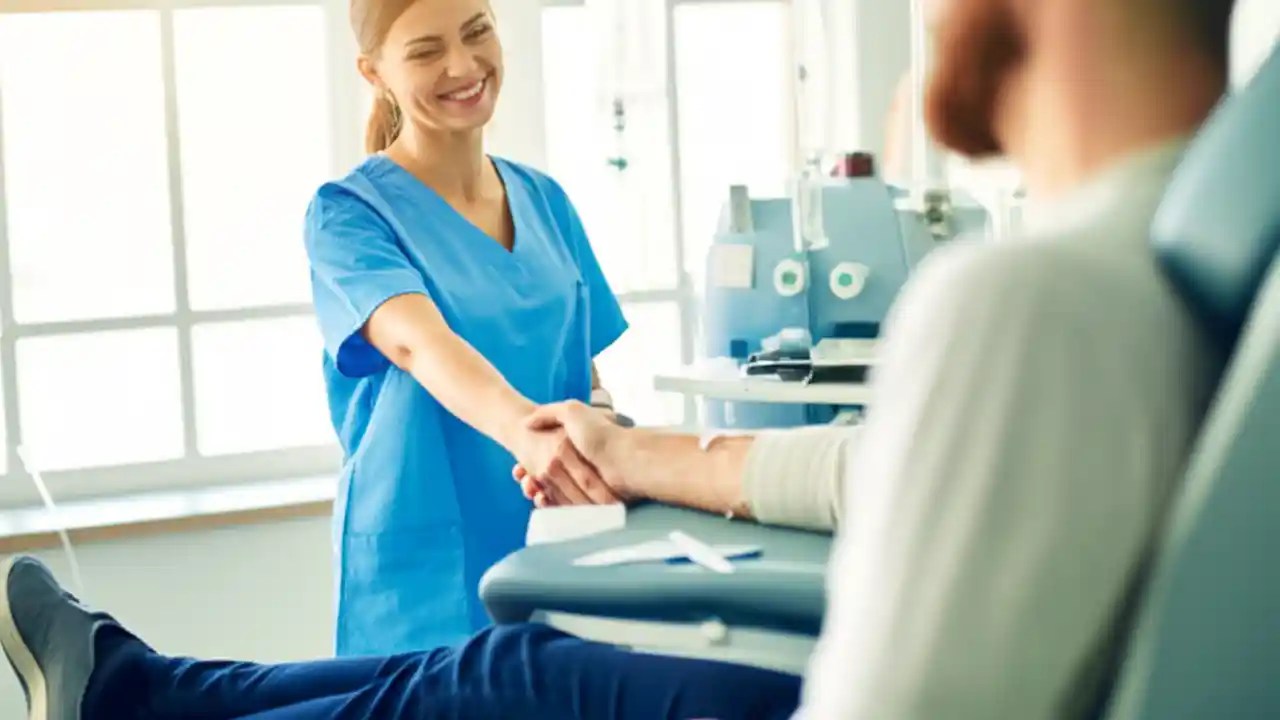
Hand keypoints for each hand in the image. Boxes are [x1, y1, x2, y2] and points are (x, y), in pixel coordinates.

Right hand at [516, 401, 630, 506]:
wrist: (625, 458)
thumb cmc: (599, 433)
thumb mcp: (572, 412)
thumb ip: (550, 413)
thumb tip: (527, 422)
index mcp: (570, 448)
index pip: (542, 457)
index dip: (527, 463)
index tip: (519, 468)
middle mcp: (575, 465)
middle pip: (544, 476)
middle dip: (530, 478)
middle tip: (522, 477)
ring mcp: (579, 483)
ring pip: (549, 490)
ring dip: (536, 491)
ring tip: (530, 486)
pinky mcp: (584, 500)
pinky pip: (560, 504)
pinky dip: (548, 503)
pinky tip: (541, 498)